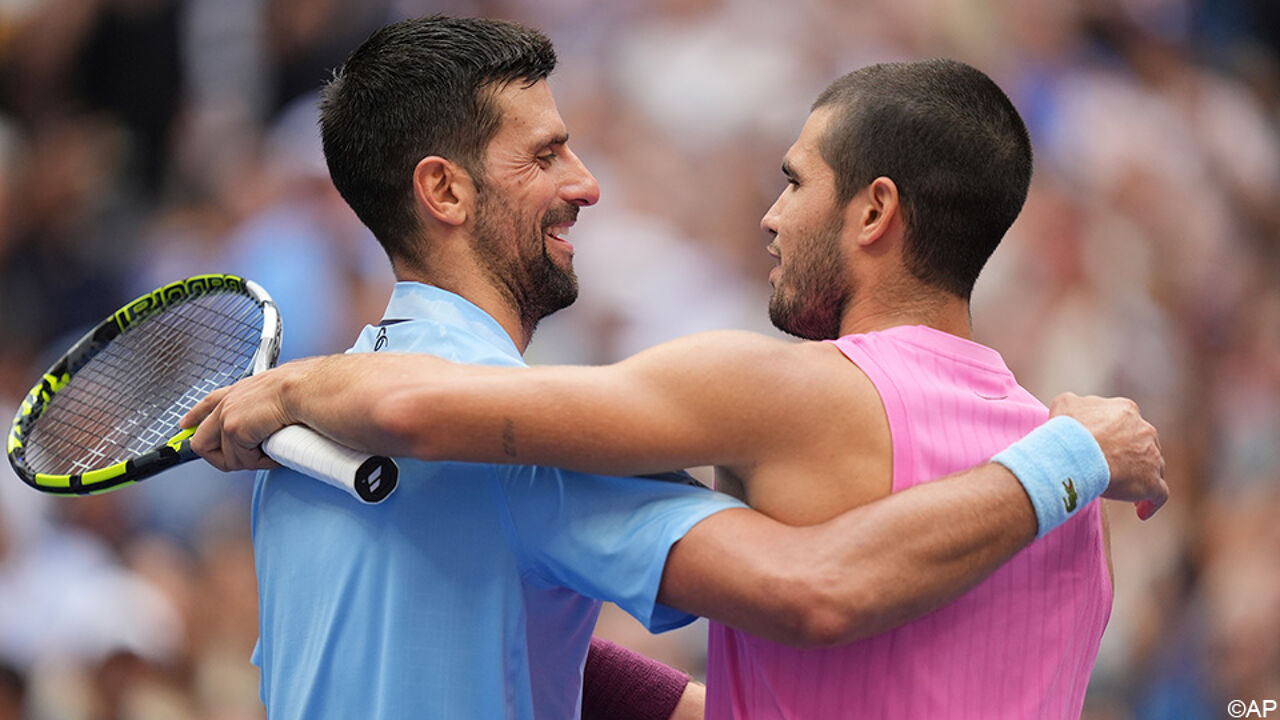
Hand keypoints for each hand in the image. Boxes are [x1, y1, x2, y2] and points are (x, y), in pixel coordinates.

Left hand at [179, 360, 313, 471]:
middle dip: (221, 456)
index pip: (208, 402)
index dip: (195, 417)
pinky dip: (260, 462)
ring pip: (224, 456)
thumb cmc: (308, 389)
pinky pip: (239, 460)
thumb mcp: (282, 393)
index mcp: (241, 390)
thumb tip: (276, 424)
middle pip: (201, 440)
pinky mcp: (234, 431)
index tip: (186, 425)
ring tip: (271, 451)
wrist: (310, 388)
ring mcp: (228, 416)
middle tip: (246, 459)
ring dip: (248, 460)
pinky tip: (274, 451)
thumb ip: (269, 407)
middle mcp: (229, 401)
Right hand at [1049, 392, 1167, 519]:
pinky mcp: (1152, 482)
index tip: (1106, 446)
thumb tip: (1077, 409)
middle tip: (1114, 468)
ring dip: (1142, 477)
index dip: (1118, 435)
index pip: (1128, 422)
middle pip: (1144, 444)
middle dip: (1132, 455)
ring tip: (1126, 490)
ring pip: (1154, 467)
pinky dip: (1151, 502)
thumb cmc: (1068, 429)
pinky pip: (1159, 494)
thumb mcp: (1065, 404)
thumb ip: (1077, 404)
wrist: (1077, 452)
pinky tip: (1141, 512)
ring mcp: (1152, 457)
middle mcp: (1145, 430)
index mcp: (1126, 410)